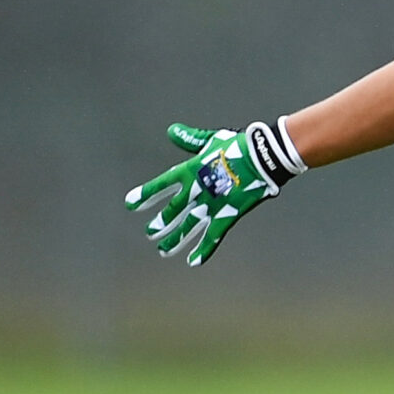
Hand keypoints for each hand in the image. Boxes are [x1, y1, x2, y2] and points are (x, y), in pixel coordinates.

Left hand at [124, 120, 299, 266]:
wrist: (263, 157)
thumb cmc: (239, 145)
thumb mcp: (212, 139)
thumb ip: (191, 139)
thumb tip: (172, 131)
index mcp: (190, 171)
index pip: (161, 185)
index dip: (145, 195)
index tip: (131, 204)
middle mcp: (196, 190)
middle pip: (173, 210)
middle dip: (161, 222)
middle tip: (150, 233)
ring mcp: (211, 204)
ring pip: (188, 226)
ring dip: (175, 239)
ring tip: (164, 249)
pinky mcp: (228, 215)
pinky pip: (213, 236)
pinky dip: (204, 249)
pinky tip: (193, 261)